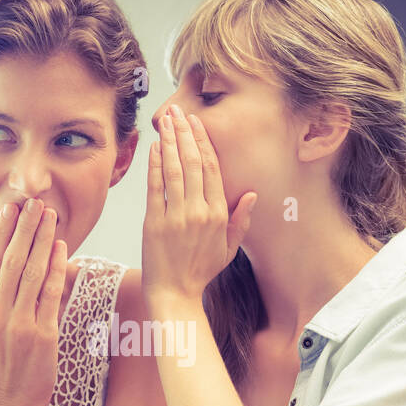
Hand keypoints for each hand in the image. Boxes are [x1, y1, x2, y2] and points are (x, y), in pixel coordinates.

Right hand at [0, 199, 67, 405]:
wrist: (10, 399)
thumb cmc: (1, 358)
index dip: (1, 232)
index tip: (10, 208)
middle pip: (10, 261)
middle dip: (23, 229)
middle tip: (34, 203)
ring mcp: (18, 323)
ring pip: (29, 273)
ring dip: (41, 241)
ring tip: (50, 217)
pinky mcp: (41, 334)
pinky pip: (48, 295)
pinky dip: (54, 269)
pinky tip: (61, 248)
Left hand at [142, 104, 256, 302]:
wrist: (175, 294)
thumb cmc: (201, 271)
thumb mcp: (228, 249)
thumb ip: (240, 221)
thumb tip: (251, 195)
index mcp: (218, 215)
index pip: (212, 169)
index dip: (205, 143)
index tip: (197, 124)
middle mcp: (199, 212)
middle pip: (194, 163)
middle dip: (186, 133)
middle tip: (179, 111)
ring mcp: (176, 217)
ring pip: (175, 170)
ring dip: (171, 141)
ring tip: (167, 121)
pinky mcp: (154, 223)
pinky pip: (156, 187)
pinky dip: (155, 165)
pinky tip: (155, 147)